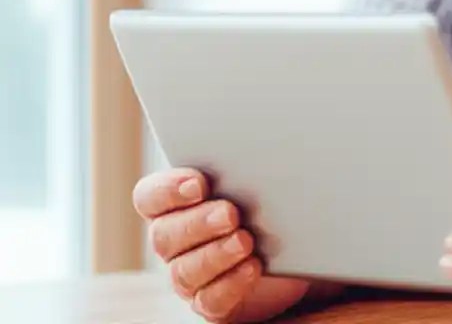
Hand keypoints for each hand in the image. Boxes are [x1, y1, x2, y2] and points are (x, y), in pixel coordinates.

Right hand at [133, 168, 310, 322]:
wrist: (297, 254)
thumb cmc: (271, 207)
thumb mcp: (261, 183)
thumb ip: (247, 170)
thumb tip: (266, 152)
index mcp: (176, 205)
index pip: (150, 197)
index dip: (166, 191)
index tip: (198, 184)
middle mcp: (175, 241)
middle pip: (165, 235)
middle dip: (198, 223)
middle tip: (230, 213)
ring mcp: (191, 275)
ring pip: (184, 270)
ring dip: (215, 254)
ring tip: (246, 241)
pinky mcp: (213, 303)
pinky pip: (211, 299)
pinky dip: (231, 283)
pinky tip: (253, 267)